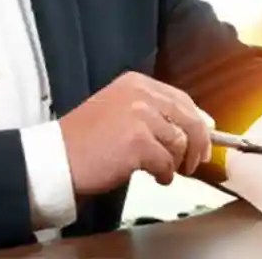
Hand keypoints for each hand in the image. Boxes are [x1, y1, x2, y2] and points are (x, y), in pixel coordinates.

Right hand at [58, 72, 212, 194]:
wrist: (57, 158)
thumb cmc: (86, 140)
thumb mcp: (120, 110)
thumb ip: (154, 112)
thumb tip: (199, 125)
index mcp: (136, 83)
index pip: (182, 99)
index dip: (198, 121)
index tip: (205, 138)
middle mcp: (140, 94)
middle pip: (189, 119)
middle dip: (197, 145)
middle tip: (194, 163)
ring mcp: (140, 117)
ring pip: (180, 144)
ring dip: (175, 163)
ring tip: (161, 171)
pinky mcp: (137, 143)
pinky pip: (166, 163)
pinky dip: (164, 175)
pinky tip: (153, 177)